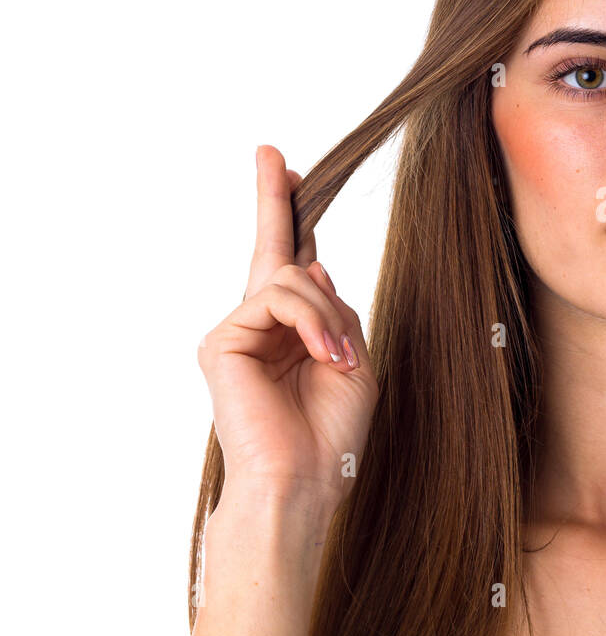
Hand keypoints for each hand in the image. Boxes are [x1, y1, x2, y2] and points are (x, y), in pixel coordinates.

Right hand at [196, 145, 377, 510]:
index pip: (294, 265)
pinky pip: (277, 300)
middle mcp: (261, 325)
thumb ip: (333, 309)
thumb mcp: (353, 358)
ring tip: (339, 359)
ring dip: (325, 314)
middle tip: (271, 154)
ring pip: (290, 278)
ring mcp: (237, 331)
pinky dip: (311, 322)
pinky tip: (325, 355)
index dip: (292, 219)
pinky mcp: (221, 341)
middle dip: (275, 200)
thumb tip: (311, 264)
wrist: (304, 481)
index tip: (290, 175)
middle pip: (271, 250)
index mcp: (294, 331)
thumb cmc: (332, 432)